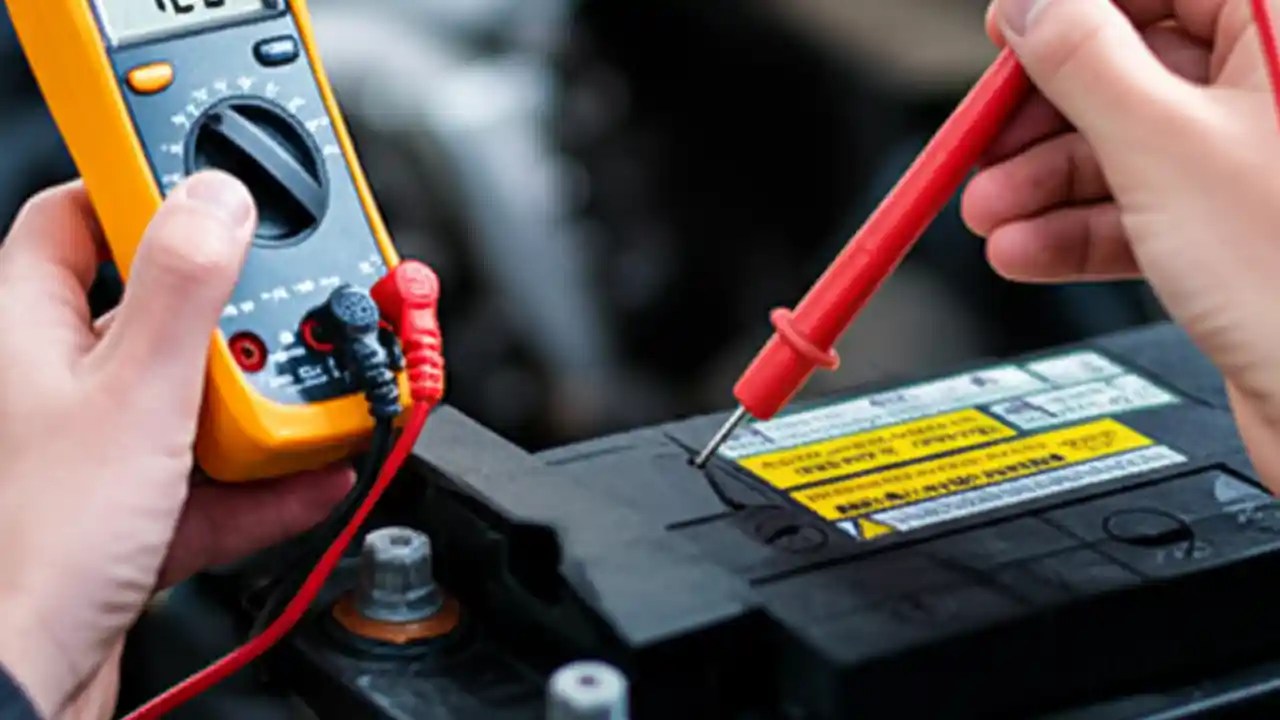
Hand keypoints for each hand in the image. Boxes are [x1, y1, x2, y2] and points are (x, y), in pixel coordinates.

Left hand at [0, 174, 352, 717]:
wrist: (28, 681)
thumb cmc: (41, 545)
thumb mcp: (137, 395)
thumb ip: (184, 287)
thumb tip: (218, 197)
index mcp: (33, 331)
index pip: (77, 215)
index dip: (143, 185)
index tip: (215, 174)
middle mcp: (64, 384)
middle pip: (162, 309)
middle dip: (236, 310)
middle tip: (289, 298)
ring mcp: (102, 451)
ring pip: (196, 397)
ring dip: (265, 400)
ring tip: (315, 390)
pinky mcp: (136, 512)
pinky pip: (216, 477)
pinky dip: (269, 477)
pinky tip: (316, 472)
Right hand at [963, 0, 1279, 491]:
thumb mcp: (1162, 146)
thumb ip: (1082, 61)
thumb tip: (1029, 3)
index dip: (1069, 7)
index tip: (1003, 33)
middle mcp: (1274, 86)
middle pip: (1130, 65)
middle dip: (1039, 116)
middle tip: (979, 144)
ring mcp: (1254, 157)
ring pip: (1126, 142)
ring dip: (1042, 183)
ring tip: (988, 214)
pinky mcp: (1235, 223)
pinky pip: (1142, 204)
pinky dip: (1078, 229)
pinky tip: (1026, 250)